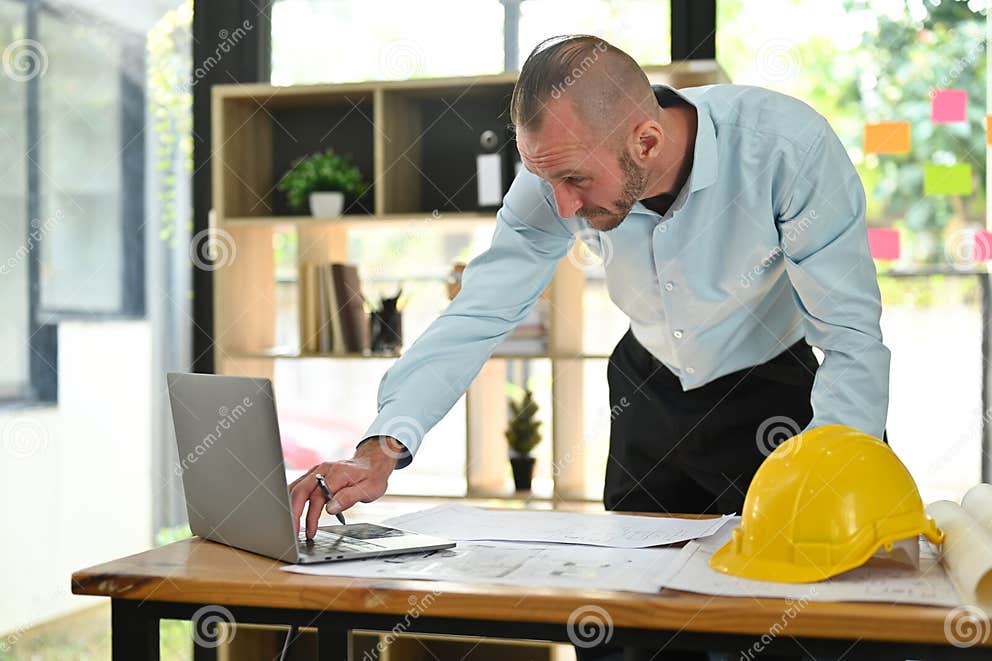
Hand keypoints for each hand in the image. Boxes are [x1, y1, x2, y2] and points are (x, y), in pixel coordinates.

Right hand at [289, 436, 405, 538]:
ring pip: (296, 488)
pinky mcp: (313, 474)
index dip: (311, 515)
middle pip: (300, 490)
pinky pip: (298, 486)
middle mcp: (323, 469)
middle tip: (294, 533)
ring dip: (291, 507)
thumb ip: (349, 498)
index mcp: (337, 472)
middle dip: (294, 513)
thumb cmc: (371, 477)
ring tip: (293, 526)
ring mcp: (316, 471)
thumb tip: (330, 509)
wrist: (372, 463)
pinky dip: (293, 500)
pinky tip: (294, 513)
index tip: (310, 532)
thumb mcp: (368, 489)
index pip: (317, 496)